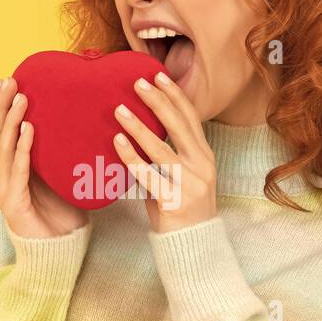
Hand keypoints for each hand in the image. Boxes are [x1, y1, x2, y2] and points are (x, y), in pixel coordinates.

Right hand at [0, 76, 88, 238]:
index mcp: (13, 169)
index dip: (2, 107)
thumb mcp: (62, 177)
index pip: (3, 132)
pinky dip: (24, 149)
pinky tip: (30, 130)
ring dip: (12, 121)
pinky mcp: (14, 204)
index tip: (8, 80)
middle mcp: (4, 176)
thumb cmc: (64, 215)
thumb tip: (82, 124)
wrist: (60, 251)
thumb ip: (61, 154)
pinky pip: (19, 171)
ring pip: (4, 149)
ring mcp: (6, 190)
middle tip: (8, 80)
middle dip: (1, 106)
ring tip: (21, 98)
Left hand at [111, 71, 217, 233]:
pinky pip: (147, 174)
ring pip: (161, 148)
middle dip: (158, 101)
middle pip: (179, 126)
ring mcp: (190, 184)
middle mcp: (201, 166)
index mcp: (204, 156)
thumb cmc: (180, 207)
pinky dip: (130, 156)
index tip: (159, 75)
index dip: (175, 95)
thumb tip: (143, 125)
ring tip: (119, 109)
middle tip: (137, 82)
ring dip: (138, 126)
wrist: (193, 245)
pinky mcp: (174, 201)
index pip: (191, 118)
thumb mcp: (182, 176)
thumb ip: (169, 153)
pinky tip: (117, 141)